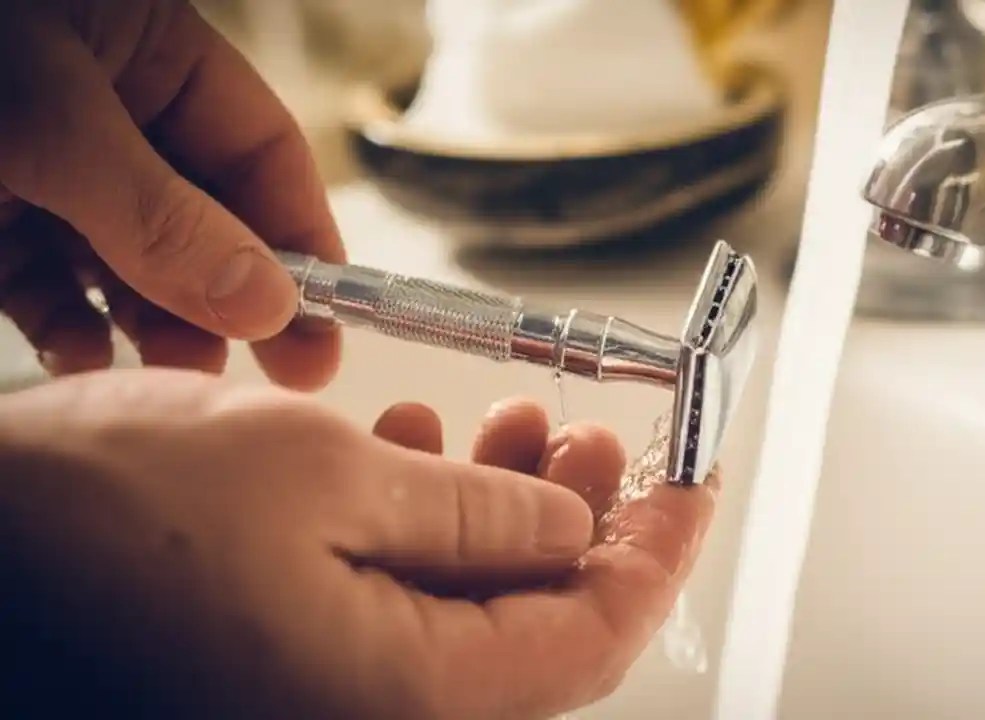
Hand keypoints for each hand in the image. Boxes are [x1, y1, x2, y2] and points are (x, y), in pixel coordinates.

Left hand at [0, 0, 341, 389]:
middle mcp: (107, 115)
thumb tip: (270, 304)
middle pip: (206, 218)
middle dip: (232, 296)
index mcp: (145, 52)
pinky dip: (70, 329)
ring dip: (158, 325)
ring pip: (132, 264)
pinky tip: (83, 355)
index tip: (327, 320)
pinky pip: (50, 288)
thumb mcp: (51, 126)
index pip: (260, 149)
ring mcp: (46, 173)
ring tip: (175, 371)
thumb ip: (161, 216)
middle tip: (276, 373)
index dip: (303, 235)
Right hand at [0, 370, 716, 718]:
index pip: (590, 642)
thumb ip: (473, 515)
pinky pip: (390, 596)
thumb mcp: (325, 476)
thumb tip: (571, 528)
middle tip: (604, 440)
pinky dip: (421, 521)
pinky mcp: (281, 650)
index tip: (698, 484)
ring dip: (502, 511)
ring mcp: (321, 688)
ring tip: (521, 423)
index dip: (659, 558)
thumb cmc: (108, 509)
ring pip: (464, 604)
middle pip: (533, 626)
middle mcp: (369, 712)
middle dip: (582, 524)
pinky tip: (415, 449)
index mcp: (399, 696)